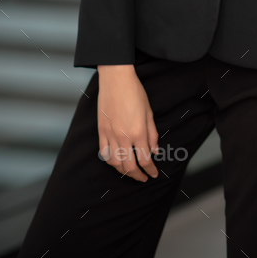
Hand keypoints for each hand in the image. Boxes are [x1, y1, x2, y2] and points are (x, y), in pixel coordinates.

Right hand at [97, 64, 159, 181]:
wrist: (116, 79)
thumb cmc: (135, 92)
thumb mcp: (149, 112)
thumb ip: (152, 134)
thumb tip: (155, 151)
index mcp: (138, 132)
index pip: (145, 160)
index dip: (150, 170)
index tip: (154, 174)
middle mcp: (123, 137)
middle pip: (129, 166)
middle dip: (138, 175)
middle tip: (143, 178)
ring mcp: (110, 135)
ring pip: (115, 162)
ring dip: (123, 171)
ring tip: (130, 172)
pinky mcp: (101, 131)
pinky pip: (104, 152)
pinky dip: (110, 161)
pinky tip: (116, 161)